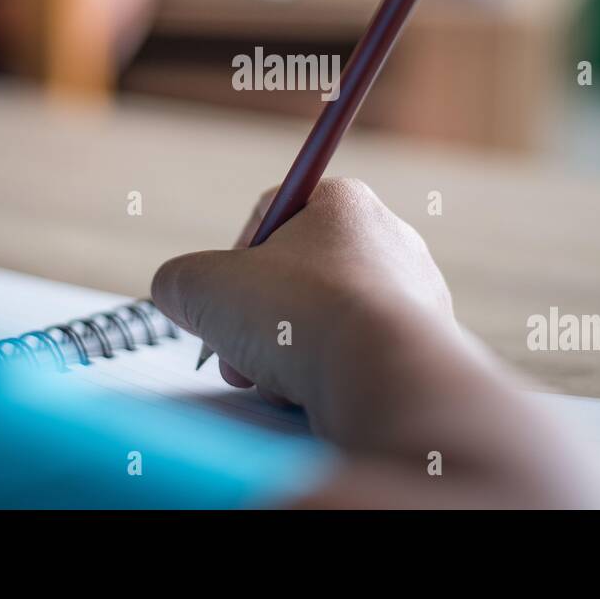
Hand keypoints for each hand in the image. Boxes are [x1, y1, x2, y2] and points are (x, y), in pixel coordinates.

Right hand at [153, 178, 457, 421]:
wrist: (385, 377)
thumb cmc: (298, 315)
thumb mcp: (204, 287)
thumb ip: (179, 281)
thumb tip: (177, 295)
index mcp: (343, 203)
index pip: (274, 213)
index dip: (234, 255)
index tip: (221, 295)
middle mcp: (389, 240)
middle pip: (297, 278)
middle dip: (256, 321)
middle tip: (235, 357)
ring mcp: (412, 296)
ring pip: (323, 323)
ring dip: (285, 355)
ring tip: (273, 381)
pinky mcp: (422, 347)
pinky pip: (357, 358)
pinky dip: (327, 377)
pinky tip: (313, 397)